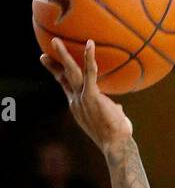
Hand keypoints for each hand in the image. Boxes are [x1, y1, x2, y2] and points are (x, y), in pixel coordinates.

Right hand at [40, 39, 132, 155]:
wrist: (115, 146)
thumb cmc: (117, 137)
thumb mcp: (111, 121)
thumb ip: (111, 111)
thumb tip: (118, 108)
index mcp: (78, 107)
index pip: (66, 88)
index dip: (59, 76)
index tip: (51, 66)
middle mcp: (76, 102)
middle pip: (62, 79)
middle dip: (53, 66)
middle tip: (43, 55)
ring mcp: (82, 98)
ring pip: (70, 72)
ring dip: (62, 55)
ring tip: (55, 41)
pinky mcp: (91, 95)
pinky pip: (90, 72)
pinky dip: (89, 58)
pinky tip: (89, 43)